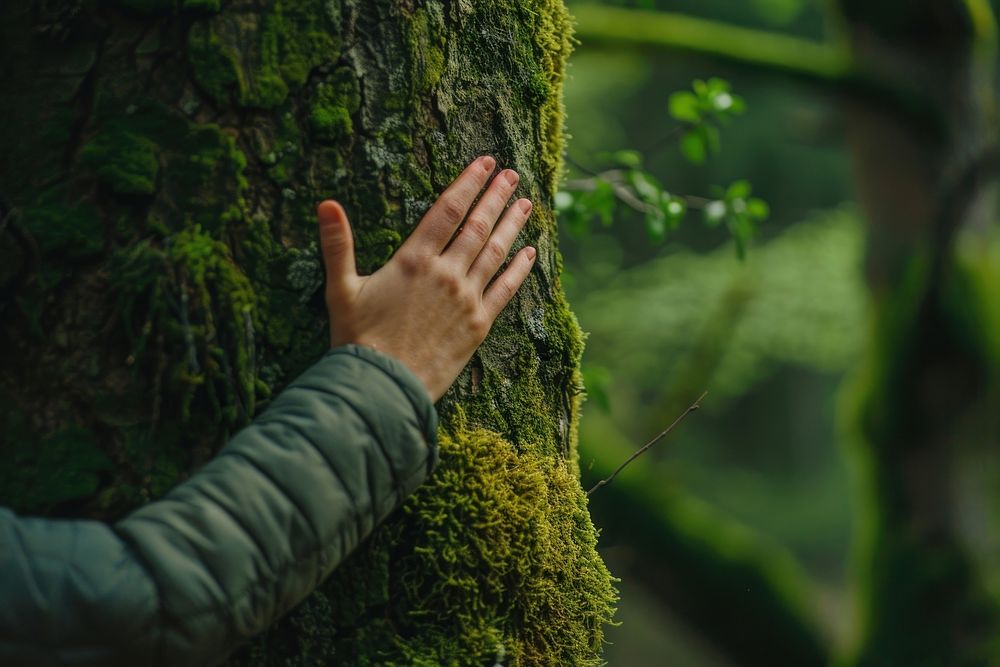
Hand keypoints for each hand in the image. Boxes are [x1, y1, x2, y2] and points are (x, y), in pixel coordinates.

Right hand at [316, 156, 536, 400]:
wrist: (384, 386)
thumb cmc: (358, 340)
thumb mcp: (340, 290)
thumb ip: (337, 245)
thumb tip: (324, 203)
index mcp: (413, 260)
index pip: (447, 211)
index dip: (468, 183)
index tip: (485, 163)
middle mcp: (445, 274)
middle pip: (477, 226)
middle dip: (495, 196)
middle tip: (511, 173)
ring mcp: (466, 299)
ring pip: (496, 252)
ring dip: (512, 224)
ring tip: (525, 202)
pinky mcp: (479, 325)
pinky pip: (506, 290)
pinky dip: (520, 269)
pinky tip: (530, 253)